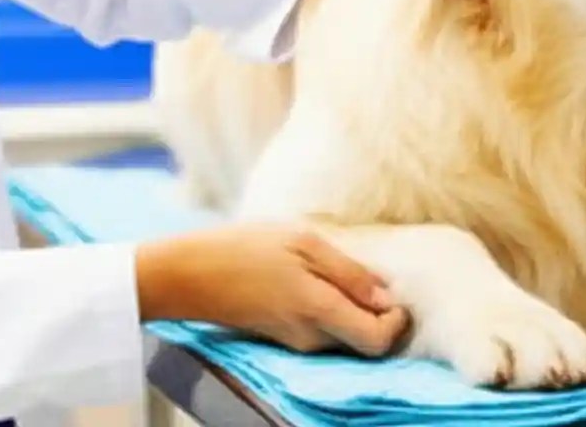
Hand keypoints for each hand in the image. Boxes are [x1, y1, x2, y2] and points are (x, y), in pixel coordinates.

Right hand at [135, 225, 409, 355]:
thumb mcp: (303, 242)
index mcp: (320, 310)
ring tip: (332, 271)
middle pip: (365, 340)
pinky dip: (330, 310)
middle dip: (377, 314)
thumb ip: (349, 272)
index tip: (392, 292)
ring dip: (352, 309)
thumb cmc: (245, 249)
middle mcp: (312, 337)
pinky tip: (311, 280)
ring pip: (345, 335)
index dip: (396, 321)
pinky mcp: (284, 339)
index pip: (380, 340)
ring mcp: (297, 342)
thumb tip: (387, 298)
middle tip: (366, 275)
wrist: (189, 275)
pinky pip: (323, 331)